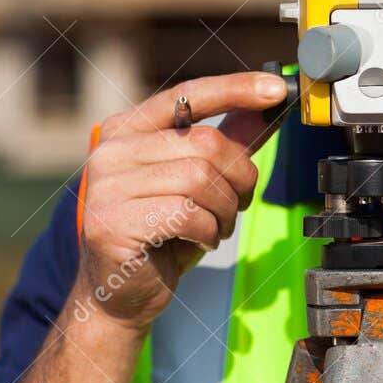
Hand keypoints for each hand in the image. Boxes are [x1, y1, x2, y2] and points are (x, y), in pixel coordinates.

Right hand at [72, 72, 288, 330]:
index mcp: (127, 130)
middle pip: (205, 143)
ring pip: (200, 179)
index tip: (276, 89)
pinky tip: (199, 241)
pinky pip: (187, 214)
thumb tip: (265, 110)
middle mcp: (110, 150)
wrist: (120, 294)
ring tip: (215, 227)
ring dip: (224, 210)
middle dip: (239, 177)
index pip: (187, 96)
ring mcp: (106, 185)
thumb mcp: (198, 183)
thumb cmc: (160, 236)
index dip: (235, 89)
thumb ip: (226, 144)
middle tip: (238, 203)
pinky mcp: (111, 222)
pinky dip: (208, 232)